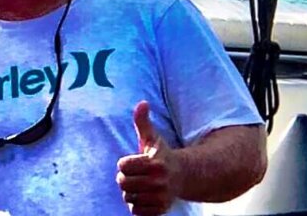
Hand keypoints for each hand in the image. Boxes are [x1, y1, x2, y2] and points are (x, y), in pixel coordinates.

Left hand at [116, 101, 180, 215]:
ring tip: (139, 186)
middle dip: (124, 179)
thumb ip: (143, 120)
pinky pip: (137, 212)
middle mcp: (159, 182)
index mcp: (155, 163)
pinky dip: (136, 206)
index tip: (133, 162)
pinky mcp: (161, 210)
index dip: (125, 163)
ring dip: (130, 193)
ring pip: (128, 198)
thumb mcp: (152, 137)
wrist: (183, 177)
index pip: (123, 165)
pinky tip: (143, 197)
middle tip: (133, 175)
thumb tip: (142, 102)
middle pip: (123, 183)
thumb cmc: (161, 155)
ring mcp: (161, 198)